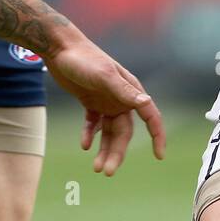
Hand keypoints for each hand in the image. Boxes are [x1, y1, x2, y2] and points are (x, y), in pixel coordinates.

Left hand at [44, 36, 165, 175]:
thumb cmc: (84, 59)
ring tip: (96, 167)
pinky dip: (90, 135)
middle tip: (106, 172)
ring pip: (108, 132)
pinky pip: (93, 125)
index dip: (157, 135)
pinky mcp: (90, 102)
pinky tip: (84, 145)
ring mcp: (106, 101)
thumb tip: (147, 103)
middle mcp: (121, 98)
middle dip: (117, 152)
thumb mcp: (104, 76)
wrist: (60, 49)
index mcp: (130, 91)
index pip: (150, 116)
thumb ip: (124, 91)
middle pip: (124, 132)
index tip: (159, 155)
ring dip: (104, 149)